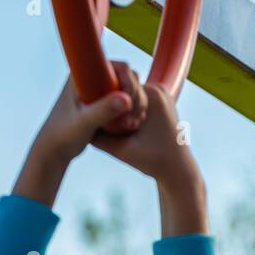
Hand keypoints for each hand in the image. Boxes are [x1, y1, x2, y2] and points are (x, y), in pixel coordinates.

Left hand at [12, 68, 138, 207]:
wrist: (55, 150)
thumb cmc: (63, 135)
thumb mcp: (83, 123)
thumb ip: (103, 111)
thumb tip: (126, 99)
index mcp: (83, 73)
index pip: (118, 67)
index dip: (129, 82)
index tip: (128, 103)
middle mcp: (93, 76)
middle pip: (128, 77)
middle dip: (135, 97)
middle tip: (131, 119)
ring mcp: (100, 89)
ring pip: (131, 89)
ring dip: (137, 105)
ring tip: (130, 124)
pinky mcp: (105, 101)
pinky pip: (128, 100)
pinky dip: (132, 111)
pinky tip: (130, 125)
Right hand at [93, 73, 206, 236]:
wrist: (178, 169)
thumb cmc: (153, 161)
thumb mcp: (121, 150)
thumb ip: (99, 138)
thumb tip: (76, 125)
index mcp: (152, 95)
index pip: (117, 85)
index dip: (102, 96)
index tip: (89, 108)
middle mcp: (159, 89)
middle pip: (123, 88)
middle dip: (109, 100)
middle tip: (95, 115)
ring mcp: (162, 94)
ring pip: (128, 94)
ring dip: (117, 105)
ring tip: (104, 120)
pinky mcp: (161, 102)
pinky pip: (136, 99)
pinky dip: (127, 109)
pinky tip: (115, 121)